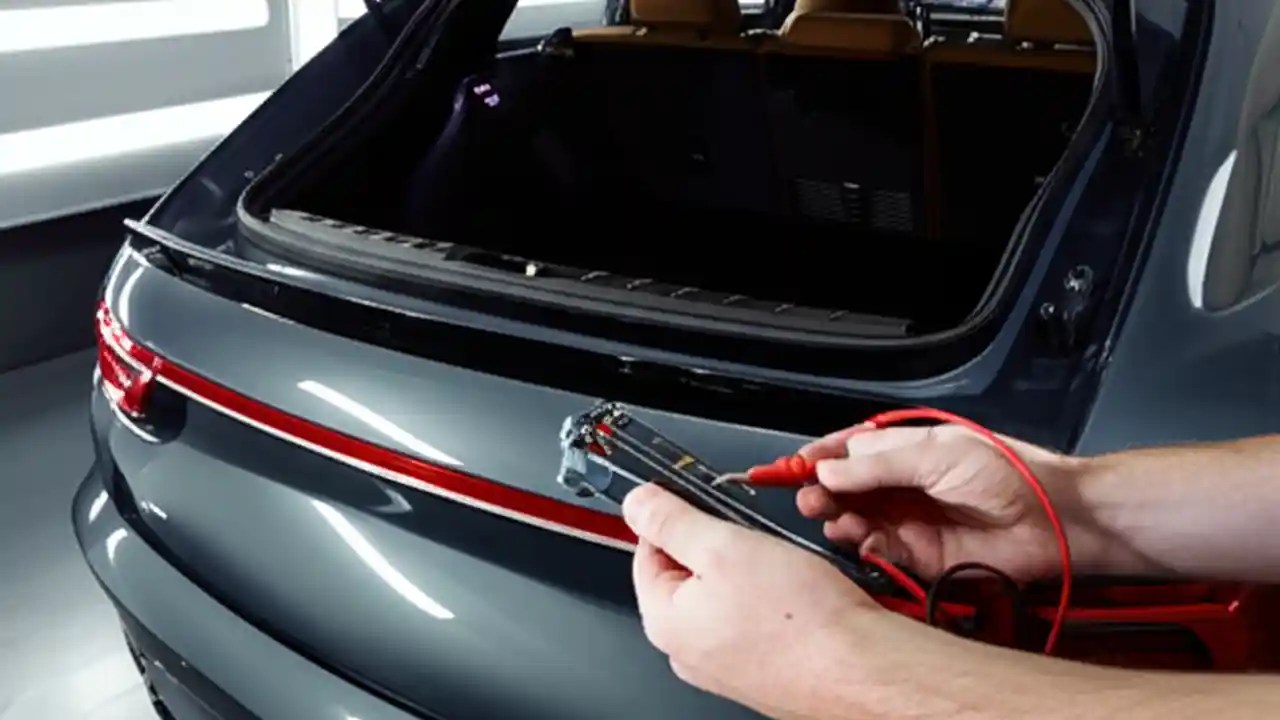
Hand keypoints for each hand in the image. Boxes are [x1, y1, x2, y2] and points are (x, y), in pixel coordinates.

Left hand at [622, 483, 886, 718]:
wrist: (864, 670)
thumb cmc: (803, 621)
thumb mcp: (723, 545)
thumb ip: (671, 519)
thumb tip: (637, 503)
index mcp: (665, 622)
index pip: (646, 551)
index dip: (675, 518)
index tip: (698, 501)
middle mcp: (690, 652)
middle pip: (688, 574)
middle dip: (719, 547)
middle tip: (753, 537)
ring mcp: (727, 667)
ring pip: (727, 596)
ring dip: (751, 573)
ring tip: (784, 569)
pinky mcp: (763, 673)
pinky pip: (757, 622)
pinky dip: (774, 604)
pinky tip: (799, 597)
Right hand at [796, 424, 1091, 580]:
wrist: (1053, 520)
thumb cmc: (1006, 473)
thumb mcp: (936, 454)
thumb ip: (879, 464)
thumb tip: (827, 469)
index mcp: (905, 450)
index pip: (847, 451)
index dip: (817, 459)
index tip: (787, 467)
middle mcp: (901, 485)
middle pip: (844, 489)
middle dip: (821, 492)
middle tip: (809, 498)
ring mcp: (908, 521)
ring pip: (855, 521)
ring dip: (838, 519)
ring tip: (831, 517)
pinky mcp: (919, 556)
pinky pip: (877, 551)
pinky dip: (862, 546)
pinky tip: (860, 538)